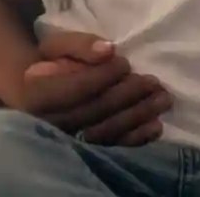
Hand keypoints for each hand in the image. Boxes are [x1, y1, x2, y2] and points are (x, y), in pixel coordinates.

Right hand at [21, 30, 171, 144]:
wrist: (38, 97)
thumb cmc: (51, 65)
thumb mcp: (56, 45)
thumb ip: (79, 44)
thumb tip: (108, 51)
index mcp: (37, 94)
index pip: (75, 88)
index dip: (104, 75)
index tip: (125, 62)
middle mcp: (49, 124)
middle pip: (95, 111)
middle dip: (128, 95)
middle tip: (153, 81)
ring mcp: (67, 143)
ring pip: (106, 131)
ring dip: (138, 115)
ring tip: (163, 99)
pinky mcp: (83, 154)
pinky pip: (112, 148)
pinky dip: (137, 139)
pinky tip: (156, 126)